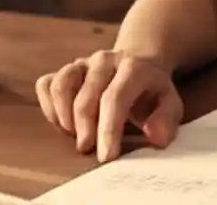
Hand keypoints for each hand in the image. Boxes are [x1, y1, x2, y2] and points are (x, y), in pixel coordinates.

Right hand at [34, 50, 183, 162]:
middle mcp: (105, 60)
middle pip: (86, 98)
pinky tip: (64, 122)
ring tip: (75, 135)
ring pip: (61, 87)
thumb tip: (156, 137)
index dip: (108, 130)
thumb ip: (166, 120)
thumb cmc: (152, 92)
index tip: (106, 156)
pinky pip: (46, 85)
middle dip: (85, 130)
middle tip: (88, 150)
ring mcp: (83, 62)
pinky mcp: (67, 69)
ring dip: (64, 118)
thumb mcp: (170, 104)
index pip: (116, 98)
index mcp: (134, 67)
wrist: (140, 64)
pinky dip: (49, 107)